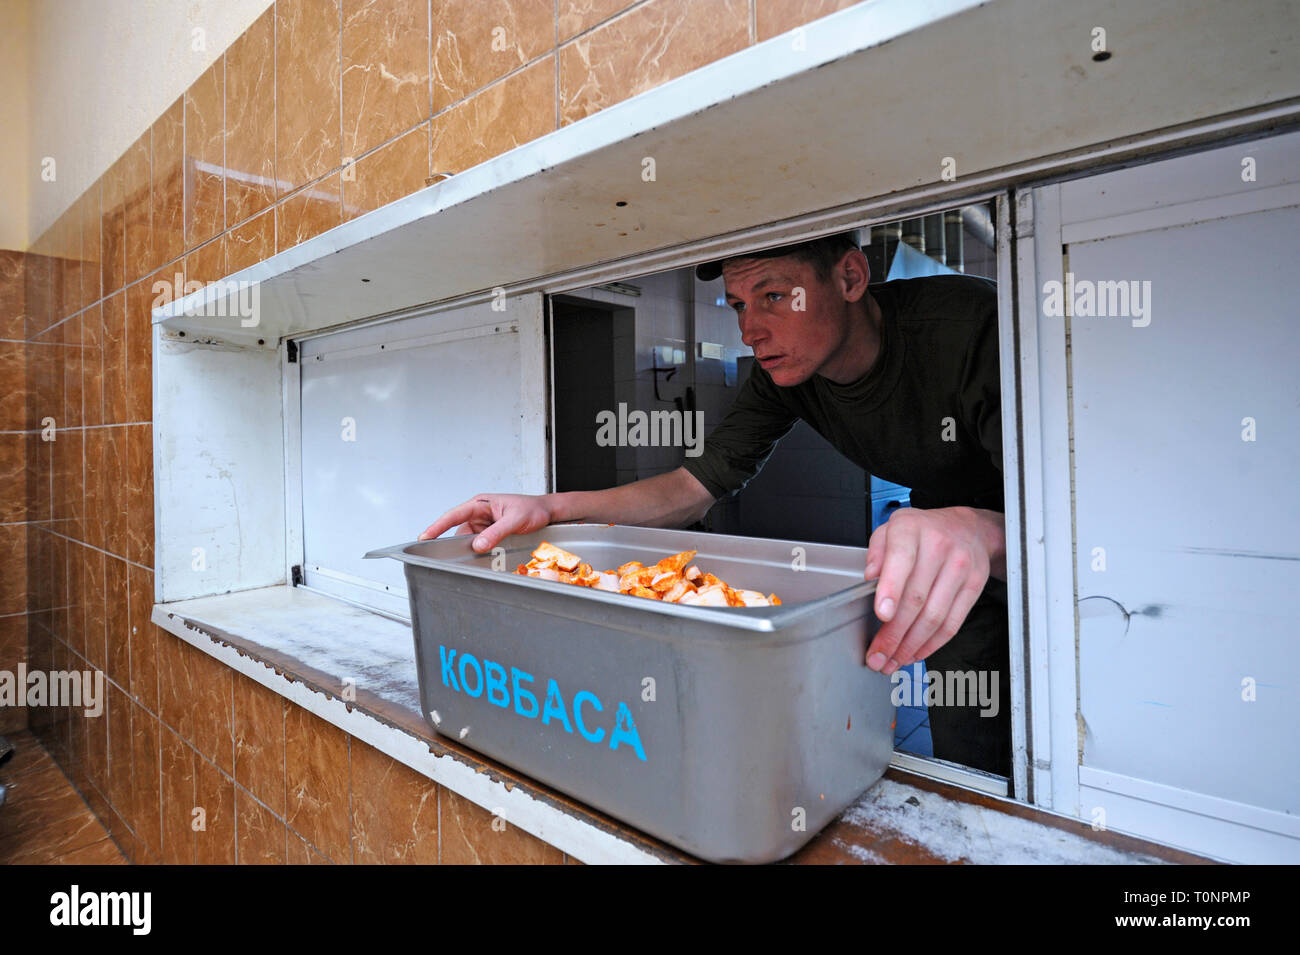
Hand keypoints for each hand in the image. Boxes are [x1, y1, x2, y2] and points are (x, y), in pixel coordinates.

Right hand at [418, 493, 554, 551]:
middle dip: (454, 545)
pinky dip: (480, 553)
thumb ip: (496, 532)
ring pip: (469, 541)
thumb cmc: (532, 509)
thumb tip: (478, 545)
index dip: (437, 526)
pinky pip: (480, 545)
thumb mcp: (515, 519)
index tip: (424, 537)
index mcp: (481, 504)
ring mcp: (484, 525)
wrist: (547, 512)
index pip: (453, 515)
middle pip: (458, 531)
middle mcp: (479, 514)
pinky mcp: (490, 535)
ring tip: (474, 560)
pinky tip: (483, 560)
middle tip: (446, 558)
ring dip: (470, 551)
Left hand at [862, 506, 1004, 673]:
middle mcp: (938, 547)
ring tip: (893, 661)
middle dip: (894, 633)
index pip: (901, 560)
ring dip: (911, 646)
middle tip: (878, 655)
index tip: (881, 614)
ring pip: (935, 617)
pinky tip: (915, 653)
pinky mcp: (974, 587)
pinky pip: (952, 623)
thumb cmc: (921, 531)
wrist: (966, 528)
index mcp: (911, 530)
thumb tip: (869, 578)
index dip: (891, 590)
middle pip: (916, 599)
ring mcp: (960, 568)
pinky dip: (932, 644)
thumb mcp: (890, 529)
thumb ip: (876, 553)